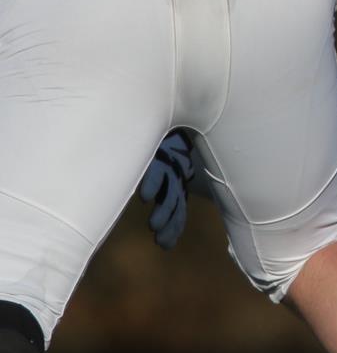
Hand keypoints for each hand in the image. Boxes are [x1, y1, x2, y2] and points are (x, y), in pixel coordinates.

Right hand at [140, 131, 195, 249]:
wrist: (161, 109)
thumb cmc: (158, 138)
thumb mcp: (156, 161)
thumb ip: (154, 179)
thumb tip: (144, 200)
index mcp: (175, 174)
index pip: (177, 202)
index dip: (174, 223)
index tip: (166, 244)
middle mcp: (175, 170)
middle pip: (175, 200)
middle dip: (170, 223)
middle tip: (162, 242)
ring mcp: (169, 160)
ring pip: (169, 187)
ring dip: (163, 208)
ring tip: (154, 226)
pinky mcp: (161, 148)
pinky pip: (157, 166)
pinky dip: (152, 181)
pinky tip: (145, 197)